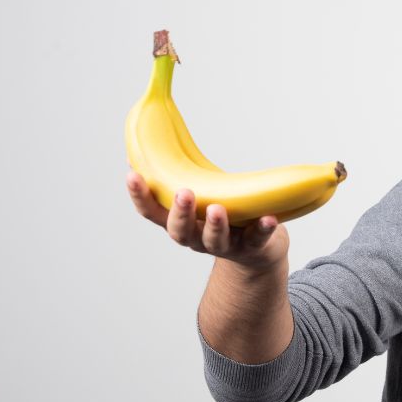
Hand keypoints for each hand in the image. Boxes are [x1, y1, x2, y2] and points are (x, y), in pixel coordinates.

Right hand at [126, 170, 288, 271]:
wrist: (255, 251)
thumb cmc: (219, 214)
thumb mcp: (195, 193)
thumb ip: (172, 176)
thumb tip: (138, 150)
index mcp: (179, 222)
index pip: (151, 212)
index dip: (140, 195)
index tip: (132, 175)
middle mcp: (197, 238)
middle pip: (181, 232)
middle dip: (180, 213)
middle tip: (184, 193)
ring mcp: (225, 245)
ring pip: (215, 240)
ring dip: (215, 225)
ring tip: (217, 208)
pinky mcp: (253, 247)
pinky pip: (258, 239)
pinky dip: (263, 229)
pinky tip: (269, 218)